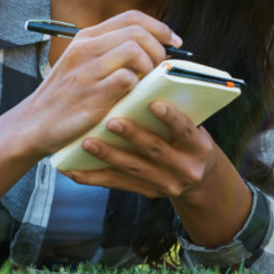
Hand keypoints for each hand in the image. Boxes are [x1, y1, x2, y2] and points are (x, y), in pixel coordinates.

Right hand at [17, 10, 181, 155]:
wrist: (35, 123)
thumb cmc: (65, 96)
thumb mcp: (80, 64)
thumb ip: (108, 53)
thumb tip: (152, 49)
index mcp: (85, 38)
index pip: (131, 18)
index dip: (159, 27)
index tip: (173, 42)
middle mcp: (85, 49)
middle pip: (137, 32)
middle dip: (158, 50)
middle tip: (160, 69)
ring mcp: (86, 71)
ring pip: (134, 51)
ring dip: (149, 68)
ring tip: (147, 84)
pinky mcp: (91, 95)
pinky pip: (127, 80)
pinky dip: (137, 88)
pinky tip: (133, 98)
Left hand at [64, 99, 253, 245]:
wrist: (200, 176)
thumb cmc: (187, 137)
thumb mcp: (191, 125)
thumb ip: (175, 108)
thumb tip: (147, 80)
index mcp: (200, 147)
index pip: (186, 130)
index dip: (171, 117)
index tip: (153, 102)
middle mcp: (187, 169)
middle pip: (156, 151)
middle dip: (133, 136)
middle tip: (111, 121)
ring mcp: (167, 184)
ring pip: (134, 169)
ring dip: (108, 155)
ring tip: (86, 143)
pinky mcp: (148, 192)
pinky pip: (117, 184)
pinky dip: (93, 177)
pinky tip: (74, 170)